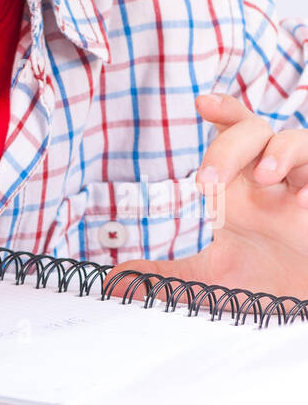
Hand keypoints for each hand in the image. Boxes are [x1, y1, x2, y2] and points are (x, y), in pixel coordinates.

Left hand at [108, 94, 307, 300]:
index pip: (232, 129)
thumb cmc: (267, 277)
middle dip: (229, 147)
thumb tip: (116, 279)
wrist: (307, 301)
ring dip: (280, 153)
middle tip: (206, 182)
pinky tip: (303, 201)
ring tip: (266, 177)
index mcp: (243, 180)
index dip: (222, 110)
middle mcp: (273, 174)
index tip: (202, 103)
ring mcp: (303, 184)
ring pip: (297, 141)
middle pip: (254, 130)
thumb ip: (168, 275)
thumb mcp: (213, 277)